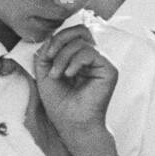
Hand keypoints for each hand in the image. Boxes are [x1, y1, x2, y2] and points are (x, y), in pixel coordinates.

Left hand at [33, 24, 117, 153]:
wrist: (71, 124)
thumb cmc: (60, 104)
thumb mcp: (44, 74)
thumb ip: (45, 55)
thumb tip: (49, 38)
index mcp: (79, 57)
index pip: (73, 34)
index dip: (57, 38)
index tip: (46, 55)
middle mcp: (93, 58)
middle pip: (81, 31)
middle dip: (61, 39)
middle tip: (50, 56)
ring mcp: (102, 63)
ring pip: (83, 42)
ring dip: (63, 57)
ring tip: (57, 75)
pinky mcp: (109, 69)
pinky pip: (92, 53)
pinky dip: (75, 61)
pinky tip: (70, 75)